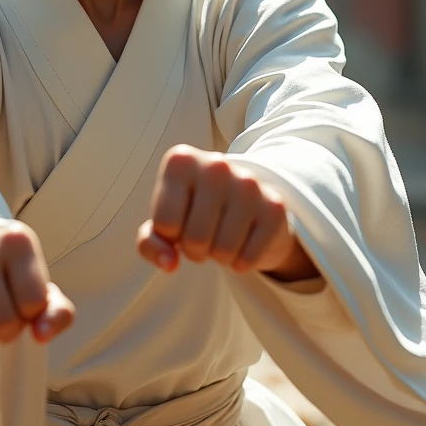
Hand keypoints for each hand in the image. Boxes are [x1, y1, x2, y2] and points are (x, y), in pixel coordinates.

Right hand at [0, 224, 75, 359]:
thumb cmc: (17, 281)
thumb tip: (41, 335)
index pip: (34, 303)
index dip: (33, 312)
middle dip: (11, 330)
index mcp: (16, 240)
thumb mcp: (45, 293)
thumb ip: (58, 313)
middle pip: (5, 322)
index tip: (24, 298)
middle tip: (6, 316)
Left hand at [136, 145, 314, 277]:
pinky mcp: (275, 206)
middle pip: (194, 240)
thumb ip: (150, 243)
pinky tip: (243, 242)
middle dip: (194, 250)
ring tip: (221, 236)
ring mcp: (248, 183)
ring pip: (222, 251)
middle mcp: (215, 165)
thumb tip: (169, 263)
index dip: (170, 235)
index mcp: (181, 161)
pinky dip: (242, 262)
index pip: (165, 224)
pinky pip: (249, 258)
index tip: (180, 221)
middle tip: (202, 235)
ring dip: (218, 256)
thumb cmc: (192, 211)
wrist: (243, 201)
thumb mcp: (163, 223)